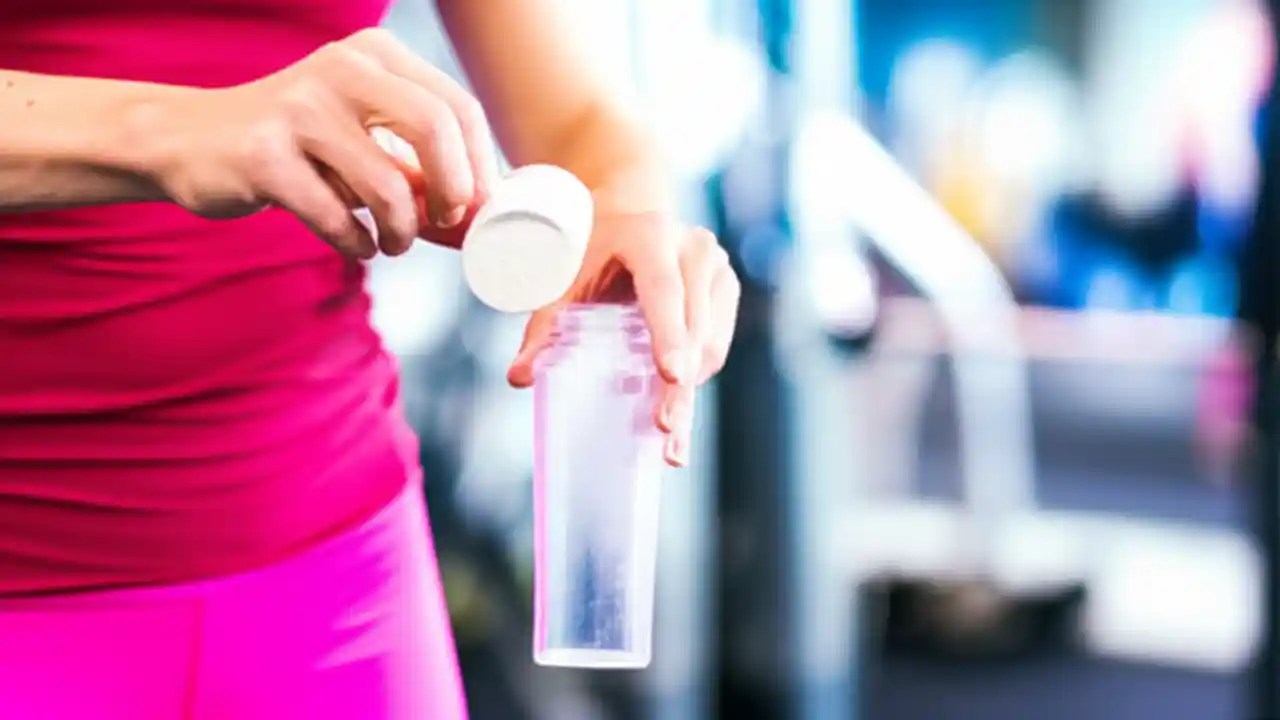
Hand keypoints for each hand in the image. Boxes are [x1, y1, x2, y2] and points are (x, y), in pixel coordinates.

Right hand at [148, 28, 499, 256]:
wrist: (188, 139)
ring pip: (387, 185)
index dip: (479, 167)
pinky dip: (356, 244)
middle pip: (434, 128)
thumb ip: (418, 173)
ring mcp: (299, 108)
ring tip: (391, 243)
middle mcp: (341, 68)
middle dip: (454, 190)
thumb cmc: (297, 146)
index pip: (457, 106)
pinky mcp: (263, 155)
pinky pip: (337, 217)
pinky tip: (356, 245)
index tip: (478, 208)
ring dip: (401, 231)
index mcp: (375, 54)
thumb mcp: (362, 141)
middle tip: (446, 223)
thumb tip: (480, 225)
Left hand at [507, 213, 740, 467]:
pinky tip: (675, 395)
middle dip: (680, 385)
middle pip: (692, 327)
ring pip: (710, 341)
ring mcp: (717, 267)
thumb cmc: (591, 251)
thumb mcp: (564, 280)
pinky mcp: (727, 286)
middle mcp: (693, 248)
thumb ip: (544, 328)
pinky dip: (697, 373)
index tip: (673, 375)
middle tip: (667, 431)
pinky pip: (718, 342)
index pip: (664, 291)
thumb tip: (520, 378)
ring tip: (667, 426)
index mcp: (649, 237)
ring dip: (690, 386)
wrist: (629, 215)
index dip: (669, 334)